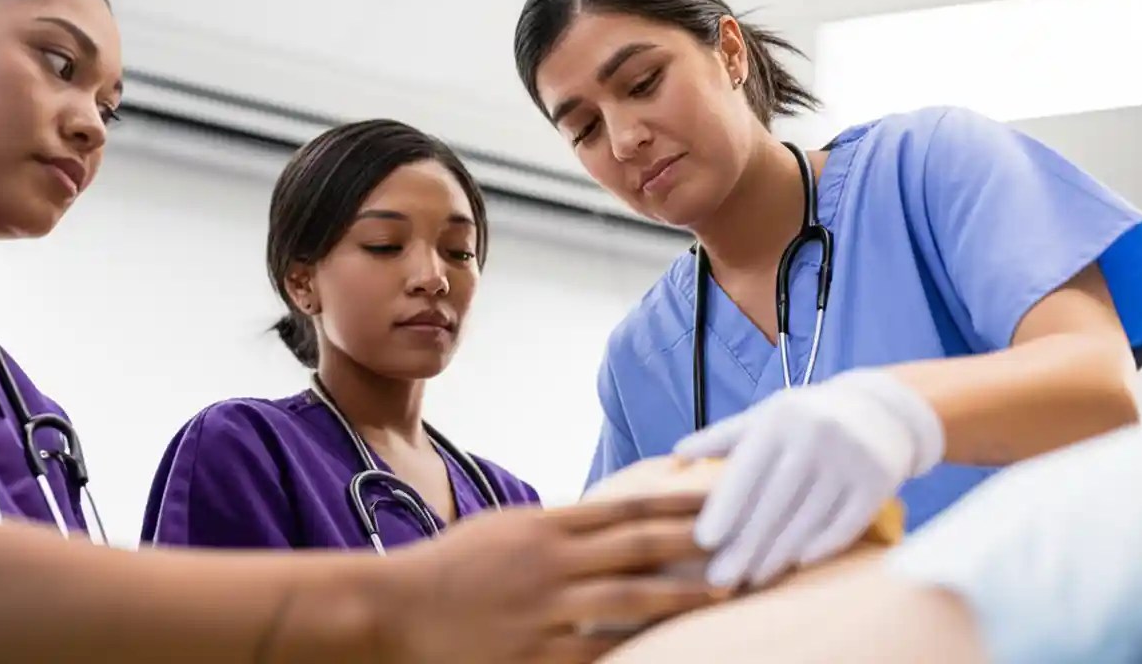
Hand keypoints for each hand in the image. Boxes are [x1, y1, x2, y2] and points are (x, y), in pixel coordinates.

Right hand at [382, 494, 724, 663]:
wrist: (393, 611)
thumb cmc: (451, 569)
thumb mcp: (504, 530)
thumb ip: (558, 529)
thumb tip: (614, 524)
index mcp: (543, 525)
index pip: (627, 507)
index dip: (679, 500)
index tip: (724, 495)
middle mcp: (549, 562)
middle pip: (639, 546)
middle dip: (698, 540)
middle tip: (749, 538)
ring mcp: (542, 611)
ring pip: (629, 599)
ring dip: (683, 594)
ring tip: (727, 592)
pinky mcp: (533, 657)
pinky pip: (597, 653)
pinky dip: (636, 650)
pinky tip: (669, 648)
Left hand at [675, 369, 943, 588]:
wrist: (881, 409)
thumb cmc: (807, 417)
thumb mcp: (766, 415)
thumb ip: (723, 437)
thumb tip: (676, 455)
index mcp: (781, 418)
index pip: (747, 470)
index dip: (725, 508)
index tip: (703, 541)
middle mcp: (816, 435)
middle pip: (775, 501)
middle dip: (745, 544)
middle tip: (721, 577)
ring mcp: (851, 459)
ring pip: (807, 518)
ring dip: (777, 553)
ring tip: (751, 578)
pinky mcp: (879, 481)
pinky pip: (845, 523)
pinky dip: (820, 546)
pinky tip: (796, 565)